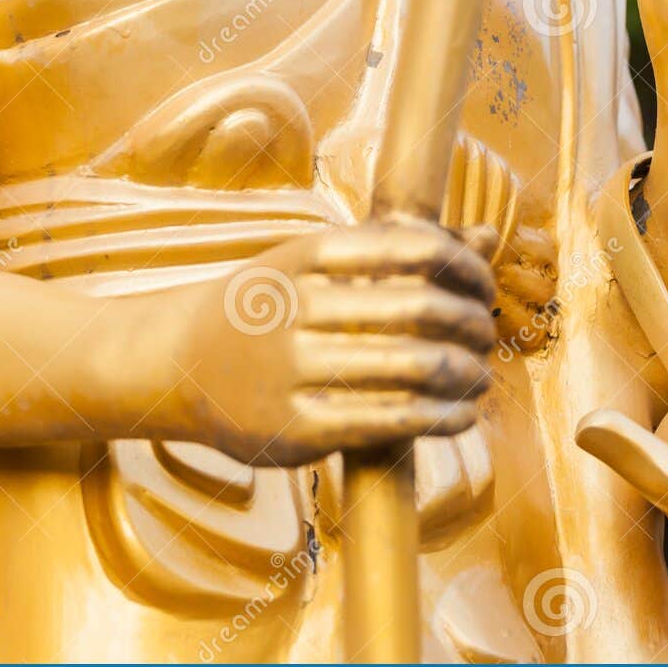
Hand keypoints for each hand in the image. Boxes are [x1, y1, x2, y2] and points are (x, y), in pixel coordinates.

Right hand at [171, 219, 497, 466]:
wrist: (179, 365)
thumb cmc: (269, 307)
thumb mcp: (317, 264)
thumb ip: (402, 249)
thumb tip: (488, 237)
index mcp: (306, 253)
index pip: (413, 247)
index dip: (465, 268)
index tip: (483, 285)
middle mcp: (296, 306)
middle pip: (421, 308)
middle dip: (473, 323)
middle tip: (487, 334)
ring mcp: (292, 370)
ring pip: (413, 368)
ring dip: (466, 374)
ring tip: (481, 376)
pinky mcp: (296, 429)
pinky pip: (391, 422)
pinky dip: (442, 418)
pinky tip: (462, 415)